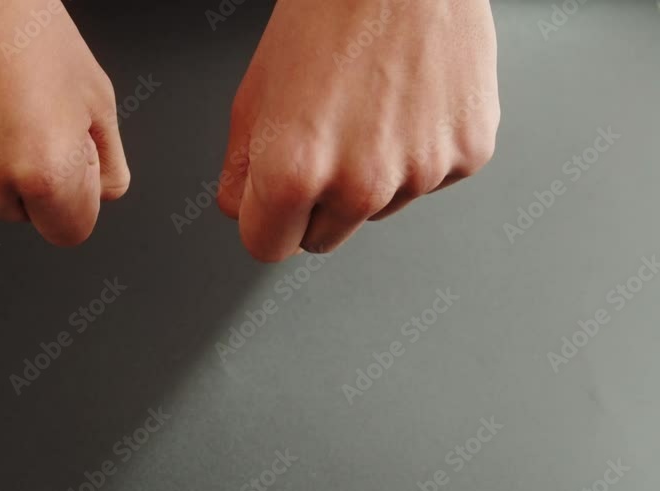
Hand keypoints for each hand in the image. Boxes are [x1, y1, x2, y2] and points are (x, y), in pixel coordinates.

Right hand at [0, 0, 129, 245]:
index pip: (69, 231)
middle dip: (18, 174)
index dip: (70, 194)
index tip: (59, 160)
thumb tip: (102, 190)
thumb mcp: (90, 88)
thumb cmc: (14, 15)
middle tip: (9, 108)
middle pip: (12, 213)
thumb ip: (104, 157)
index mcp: (42, 172)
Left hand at [217, 0, 499, 261]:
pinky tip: (410, 103)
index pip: (268, 248)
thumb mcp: (255, 93)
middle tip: (323, 142)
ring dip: (371, 177)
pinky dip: (420, 151)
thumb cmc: (326, 14)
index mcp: (294, 173)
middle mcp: (359, 185)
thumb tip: (242, 211)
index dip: (267, 222)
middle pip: (324, 239)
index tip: (274, 205)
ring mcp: (419, 173)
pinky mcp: (468, 154)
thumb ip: (241, 168)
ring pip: (379, 210)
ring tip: (370, 108)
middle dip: (316, 205)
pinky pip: (431, 179)